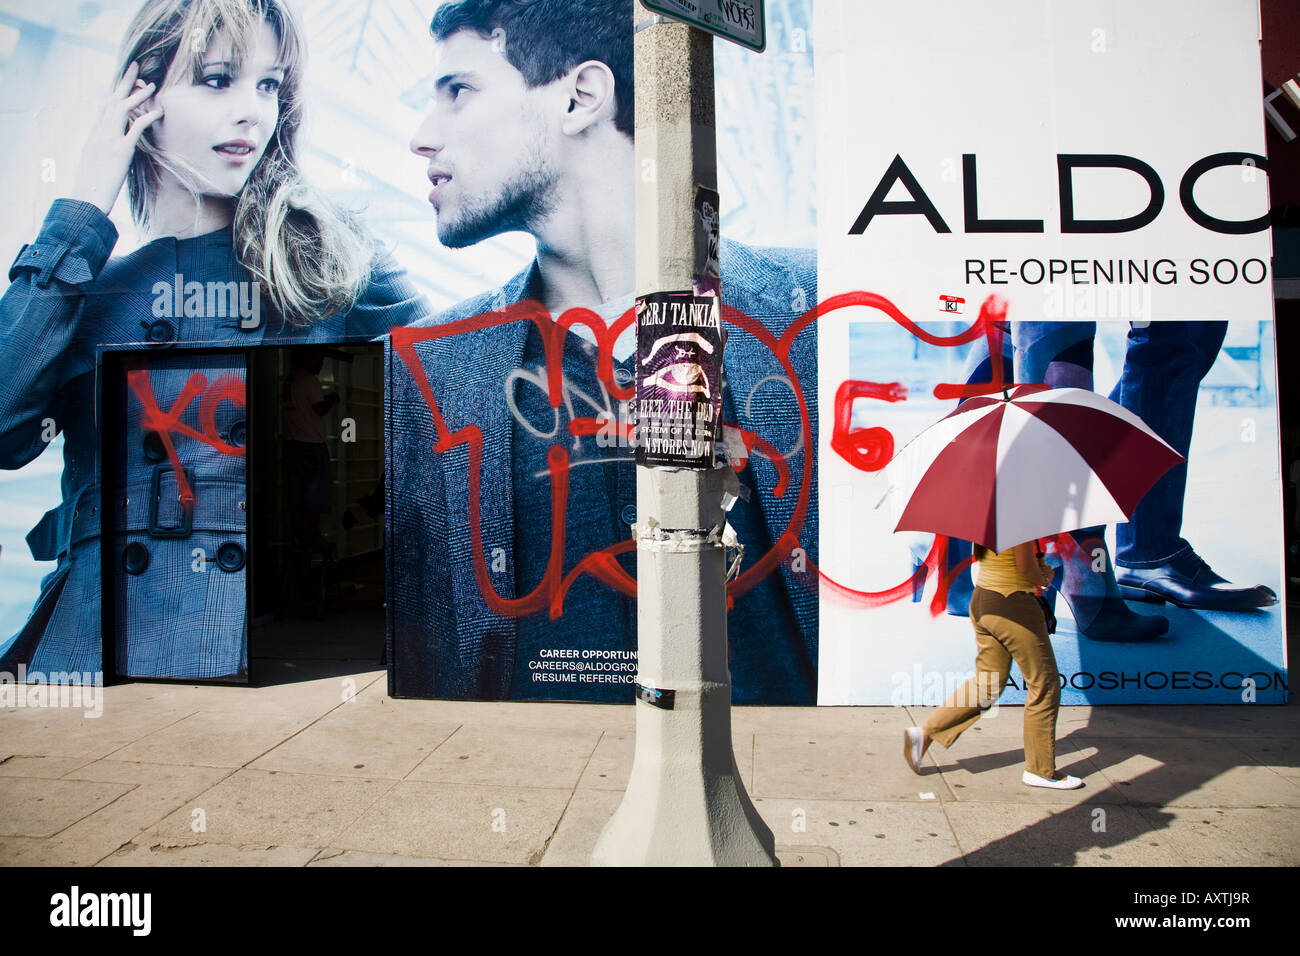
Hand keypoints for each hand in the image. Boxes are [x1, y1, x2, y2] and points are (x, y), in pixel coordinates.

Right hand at [70, 62, 164, 214]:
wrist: (85, 198)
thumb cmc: (92, 185)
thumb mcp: (97, 163)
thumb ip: (105, 151)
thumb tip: (114, 149)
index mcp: (95, 134)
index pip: (107, 106)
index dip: (117, 91)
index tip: (126, 80)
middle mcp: (100, 132)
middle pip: (113, 100)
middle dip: (125, 81)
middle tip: (136, 66)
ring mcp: (109, 140)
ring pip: (123, 109)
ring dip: (137, 94)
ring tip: (151, 84)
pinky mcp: (120, 150)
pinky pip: (136, 129)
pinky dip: (148, 117)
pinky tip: (159, 111)